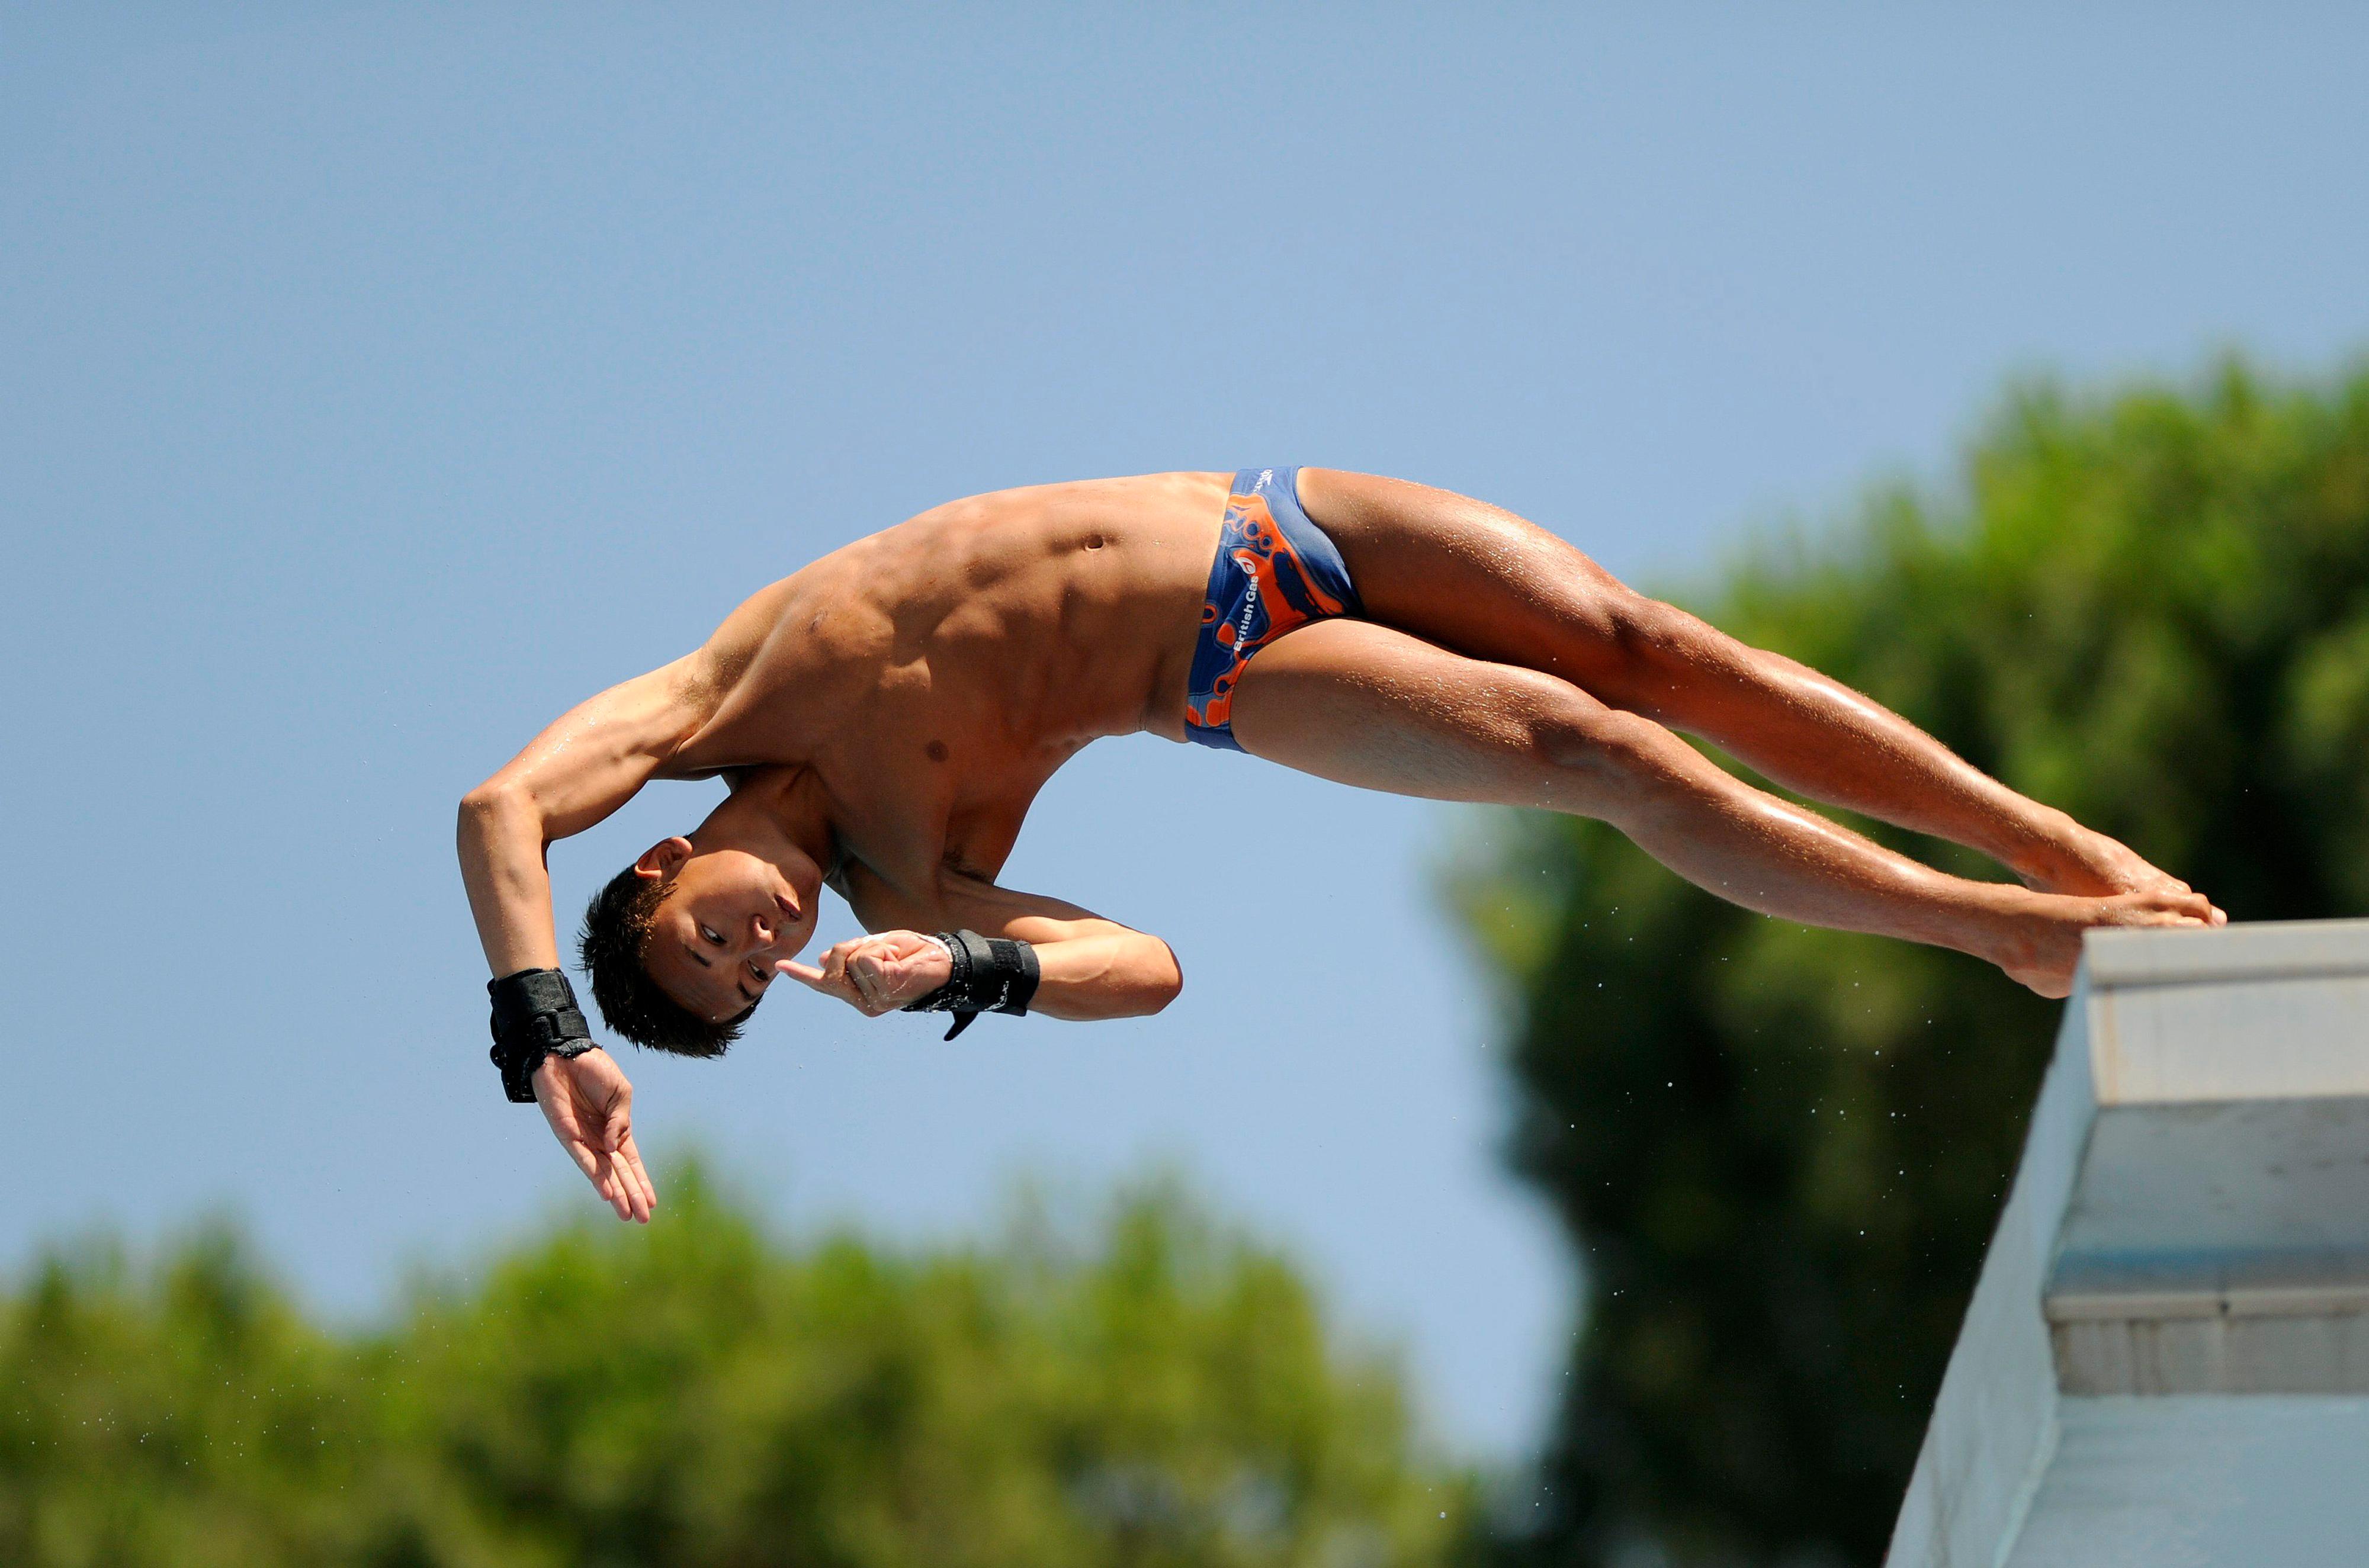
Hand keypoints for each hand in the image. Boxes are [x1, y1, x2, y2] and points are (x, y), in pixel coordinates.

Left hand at [533, 1047, 656, 1222]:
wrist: (565, 1053)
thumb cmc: (594, 1070)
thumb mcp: (621, 1093)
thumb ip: (621, 1121)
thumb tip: (614, 1148)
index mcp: (616, 1130)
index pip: (631, 1162)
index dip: (641, 1182)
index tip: (652, 1203)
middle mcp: (600, 1140)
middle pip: (619, 1174)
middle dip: (631, 1195)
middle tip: (642, 1220)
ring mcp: (583, 1139)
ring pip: (603, 1173)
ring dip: (615, 1193)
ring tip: (626, 1214)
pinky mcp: (566, 1135)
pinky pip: (583, 1159)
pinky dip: (595, 1176)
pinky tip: (606, 1192)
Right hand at [778, 930, 954, 1016]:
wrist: (948, 963)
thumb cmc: (914, 956)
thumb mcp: (878, 950)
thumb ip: (851, 955)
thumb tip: (821, 958)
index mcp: (860, 995)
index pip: (824, 983)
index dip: (801, 973)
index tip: (779, 966)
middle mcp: (865, 1003)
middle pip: (835, 961)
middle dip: (851, 946)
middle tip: (882, 949)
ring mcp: (874, 999)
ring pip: (853, 957)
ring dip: (875, 947)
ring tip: (897, 957)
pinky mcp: (884, 990)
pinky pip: (867, 957)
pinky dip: (882, 949)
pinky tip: (899, 960)